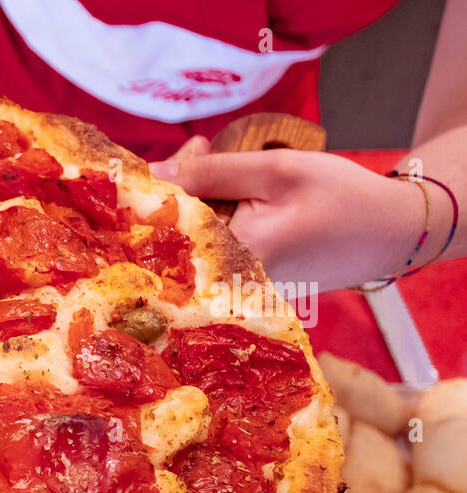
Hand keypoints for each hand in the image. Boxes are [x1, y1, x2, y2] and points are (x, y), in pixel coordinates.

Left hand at [149, 136, 429, 291]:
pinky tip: (229, 192)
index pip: (169, 225)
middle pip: (177, 234)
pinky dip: (216, 216)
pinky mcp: (246, 285)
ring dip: (198, 199)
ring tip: (217, 162)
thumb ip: (212, 173)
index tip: (184, 151)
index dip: (162, 186)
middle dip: (181, 187)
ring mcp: (237, 288)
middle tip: (202, 148)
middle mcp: (228, 283)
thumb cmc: (342, 198)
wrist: (392, 233)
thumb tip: (155, 174)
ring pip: (195, 239)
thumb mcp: (276, 171)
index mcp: (232, 257)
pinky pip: (214, 248)